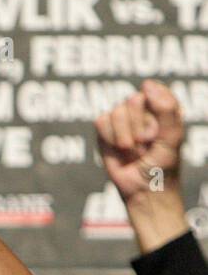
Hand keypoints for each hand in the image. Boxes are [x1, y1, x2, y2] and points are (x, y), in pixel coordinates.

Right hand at [95, 79, 182, 200]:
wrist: (142, 190)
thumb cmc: (162, 165)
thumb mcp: (173, 136)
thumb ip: (166, 108)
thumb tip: (146, 84)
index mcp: (164, 107)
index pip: (154, 92)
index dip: (154, 113)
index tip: (158, 134)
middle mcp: (142, 111)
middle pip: (133, 100)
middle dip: (138, 127)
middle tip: (145, 145)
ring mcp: (122, 121)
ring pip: (116, 112)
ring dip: (124, 136)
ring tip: (132, 151)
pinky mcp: (104, 132)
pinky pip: (101, 122)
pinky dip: (109, 139)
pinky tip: (118, 150)